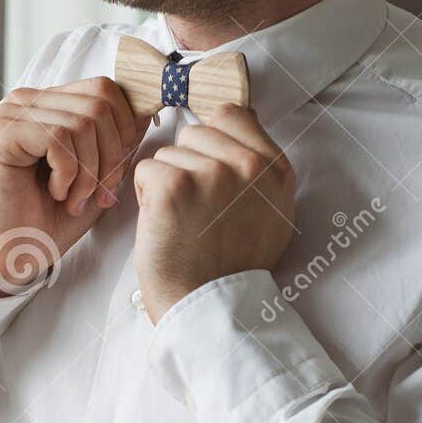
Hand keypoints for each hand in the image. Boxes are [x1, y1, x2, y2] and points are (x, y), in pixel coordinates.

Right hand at [0, 77, 152, 295]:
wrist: (12, 255)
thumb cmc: (51, 219)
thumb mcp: (98, 176)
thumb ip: (118, 141)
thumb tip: (146, 109)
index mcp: (50, 104)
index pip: (104, 89)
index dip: (124, 131)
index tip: (115, 175)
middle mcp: (28, 101)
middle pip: (99, 103)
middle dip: (111, 156)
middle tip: (99, 194)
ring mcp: (11, 115)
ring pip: (82, 123)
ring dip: (89, 172)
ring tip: (74, 199)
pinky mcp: (2, 135)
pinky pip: (59, 138)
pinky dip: (68, 174)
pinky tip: (55, 194)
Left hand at [132, 103, 295, 323]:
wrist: (211, 307)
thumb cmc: (234, 265)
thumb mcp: (271, 211)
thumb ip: (260, 165)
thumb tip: (243, 116)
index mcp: (276, 169)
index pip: (232, 115)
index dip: (212, 141)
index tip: (210, 171)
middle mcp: (248, 166)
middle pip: (196, 131)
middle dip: (188, 163)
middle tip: (198, 208)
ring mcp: (212, 174)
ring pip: (169, 152)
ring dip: (167, 182)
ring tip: (183, 220)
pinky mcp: (174, 188)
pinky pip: (146, 169)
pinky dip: (146, 195)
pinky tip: (164, 223)